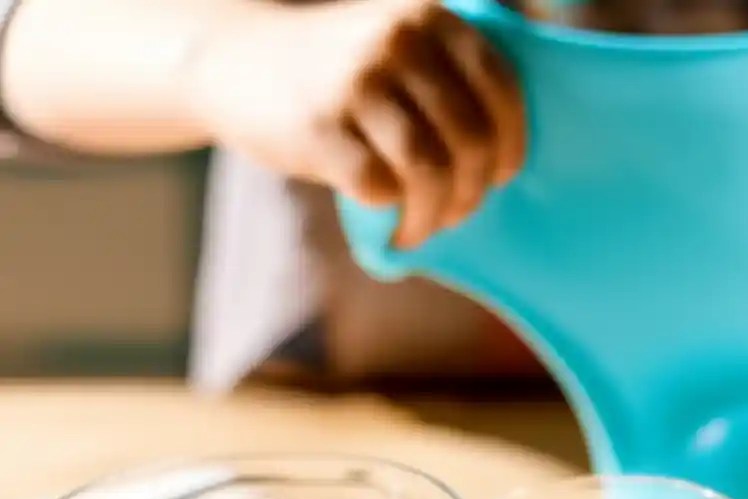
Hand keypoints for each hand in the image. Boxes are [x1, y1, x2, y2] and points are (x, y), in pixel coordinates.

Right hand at [188, 0, 525, 247]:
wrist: (234, 62)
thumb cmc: (338, 71)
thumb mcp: (398, 44)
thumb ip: (448, 79)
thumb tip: (503, 162)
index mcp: (431, 19)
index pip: (500, 89)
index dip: (511, 142)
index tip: (501, 174)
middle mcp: (398, 41)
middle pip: (469, 138)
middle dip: (472, 190)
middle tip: (457, 211)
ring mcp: (357, 82)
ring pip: (429, 170)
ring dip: (435, 213)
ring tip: (422, 226)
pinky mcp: (318, 127)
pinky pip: (380, 187)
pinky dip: (395, 216)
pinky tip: (390, 226)